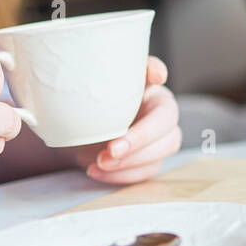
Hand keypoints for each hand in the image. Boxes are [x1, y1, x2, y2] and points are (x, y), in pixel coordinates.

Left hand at [73, 57, 180, 183]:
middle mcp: (162, 120)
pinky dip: (119, 176)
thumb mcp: (104, 80)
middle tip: (111, 150)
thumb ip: (123, 69)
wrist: (76, 125)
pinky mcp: (148, 162)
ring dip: (130, 163)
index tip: (141, 121)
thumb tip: (158, 74)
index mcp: (156, 96)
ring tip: (99, 162)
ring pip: (159, 156)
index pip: (165, 107)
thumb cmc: (93, 97)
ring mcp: (158, 143)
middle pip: (169, 136)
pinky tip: (95, 171)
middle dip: (140, 144)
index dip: (158, 110)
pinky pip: (142, 173)